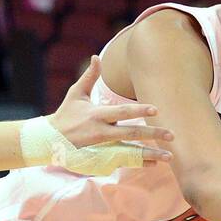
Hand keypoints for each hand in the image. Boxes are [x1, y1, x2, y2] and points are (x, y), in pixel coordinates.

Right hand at [49, 55, 173, 163]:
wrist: (49, 141)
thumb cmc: (65, 115)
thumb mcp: (75, 94)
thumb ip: (90, 77)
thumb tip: (96, 57)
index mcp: (97, 115)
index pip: (122, 112)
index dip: (139, 110)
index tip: (156, 109)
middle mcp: (101, 133)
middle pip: (131, 133)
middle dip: (153, 134)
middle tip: (172, 134)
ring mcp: (102, 148)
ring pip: (131, 152)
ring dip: (151, 154)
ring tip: (169, 156)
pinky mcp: (101, 159)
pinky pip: (124, 161)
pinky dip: (139, 163)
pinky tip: (155, 163)